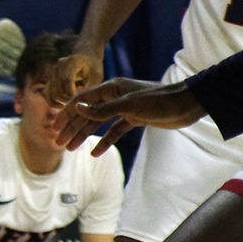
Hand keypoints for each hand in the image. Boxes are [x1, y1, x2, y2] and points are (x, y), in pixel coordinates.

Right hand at [45, 52, 103, 106]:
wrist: (85, 58)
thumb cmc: (93, 68)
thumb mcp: (96, 76)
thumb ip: (90, 88)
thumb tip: (83, 103)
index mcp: (72, 62)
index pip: (67, 79)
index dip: (71, 93)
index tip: (79, 102)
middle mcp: (59, 66)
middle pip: (59, 88)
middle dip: (68, 99)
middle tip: (78, 104)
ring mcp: (52, 73)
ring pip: (51, 92)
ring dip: (61, 101)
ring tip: (72, 105)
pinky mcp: (49, 80)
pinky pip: (46, 93)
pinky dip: (52, 102)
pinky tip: (62, 106)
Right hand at [51, 77, 206, 153]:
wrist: (188, 105)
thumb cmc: (159, 101)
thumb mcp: (129, 106)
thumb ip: (102, 110)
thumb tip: (77, 108)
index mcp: (110, 88)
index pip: (81, 100)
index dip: (66, 114)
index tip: (55, 128)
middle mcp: (114, 97)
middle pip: (87, 113)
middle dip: (72, 128)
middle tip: (59, 143)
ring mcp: (124, 108)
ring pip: (98, 124)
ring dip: (84, 136)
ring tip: (70, 149)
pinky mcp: (134, 119)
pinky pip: (114, 131)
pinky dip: (105, 141)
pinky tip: (95, 152)